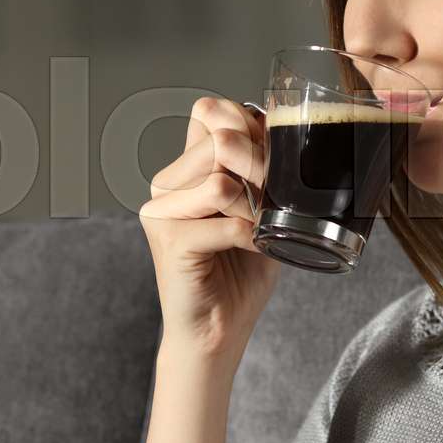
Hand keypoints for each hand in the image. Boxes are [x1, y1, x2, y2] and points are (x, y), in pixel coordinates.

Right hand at [139, 96, 279, 365]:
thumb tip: (281, 131)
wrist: (218, 330)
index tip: (270, 154)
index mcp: (186, 168)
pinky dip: (252, 236)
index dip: (246, 122)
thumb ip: (262, 169)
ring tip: (262, 227)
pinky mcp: (169, 240)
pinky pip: (224, 221)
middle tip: (275, 199)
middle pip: (219, 142)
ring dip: (256, 205)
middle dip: (261, 166)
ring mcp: (161, 211)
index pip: (209, 111)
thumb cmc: (241, 269)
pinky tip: (256, 248)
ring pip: (220, 180)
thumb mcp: (260, 209)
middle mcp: (166, 183)